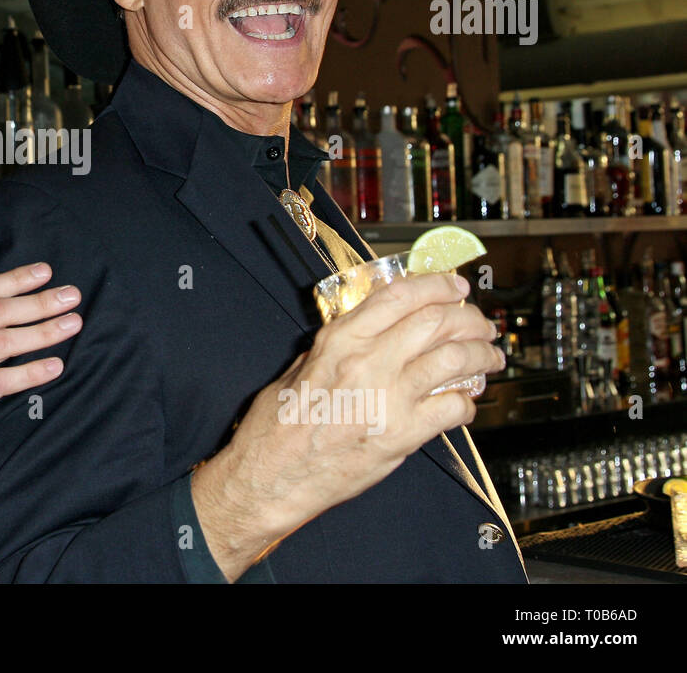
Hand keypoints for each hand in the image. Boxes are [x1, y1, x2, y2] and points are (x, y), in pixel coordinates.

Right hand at [194, 272, 501, 576]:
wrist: (272, 476)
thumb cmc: (277, 428)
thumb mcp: (299, 368)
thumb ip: (336, 346)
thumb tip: (367, 329)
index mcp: (339, 340)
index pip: (400, 296)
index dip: (437, 285)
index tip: (454, 286)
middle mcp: (367, 363)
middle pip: (436, 322)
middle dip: (468, 318)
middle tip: (479, 323)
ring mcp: (388, 399)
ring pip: (454, 359)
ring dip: (481, 355)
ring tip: (489, 357)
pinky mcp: (401, 435)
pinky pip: (452, 408)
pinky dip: (468, 401)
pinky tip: (465, 401)